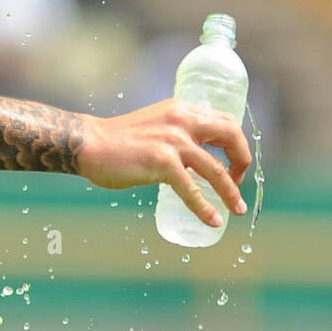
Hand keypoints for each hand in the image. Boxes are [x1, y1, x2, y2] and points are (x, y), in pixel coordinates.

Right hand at [77, 99, 251, 227]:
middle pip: (231, 136)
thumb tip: (192, 157)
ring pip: (216, 170)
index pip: (225, 119)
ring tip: (237, 209)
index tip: (234, 162)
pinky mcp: (162, 163)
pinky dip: (205, 208)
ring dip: (231, 192)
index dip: (236, 142)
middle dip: (243, 160)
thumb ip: (174, 133)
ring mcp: (173, 141)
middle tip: (239, 179)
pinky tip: (213, 221)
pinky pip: (192, 190)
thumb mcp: (154, 125)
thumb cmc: (116, 140)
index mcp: (182, 109)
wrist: (88, 144)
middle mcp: (182, 120)